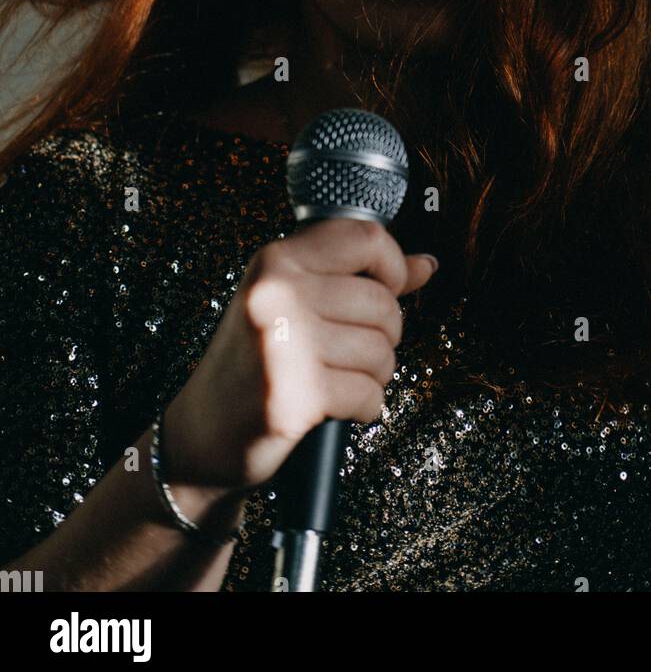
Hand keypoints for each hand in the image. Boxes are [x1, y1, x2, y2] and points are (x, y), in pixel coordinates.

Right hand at [163, 219, 437, 492]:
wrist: (203, 434)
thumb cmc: (254, 363)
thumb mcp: (293, 302)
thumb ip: (358, 276)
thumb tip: (426, 264)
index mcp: (276, 260)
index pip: (364, 237)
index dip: (392, 264)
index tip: (391, 287)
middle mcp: (277, 293)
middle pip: (382, 301)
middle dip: (384, 334)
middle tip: (353, 350)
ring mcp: (284, 344)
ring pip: (381, 350)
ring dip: (375, 374)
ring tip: (342, 377)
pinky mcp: (294, 395)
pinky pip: (370, 394)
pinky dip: (365, 406)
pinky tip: (337, 406)